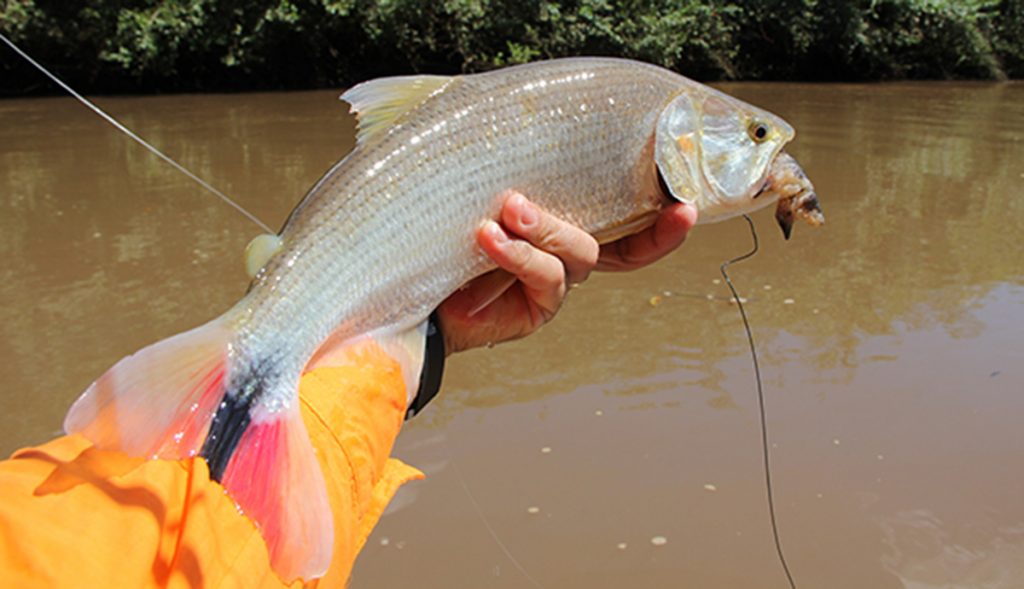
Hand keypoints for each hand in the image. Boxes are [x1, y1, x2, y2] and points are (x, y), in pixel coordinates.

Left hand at [437, 191, 697, 354]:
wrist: (411, 285)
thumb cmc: (447, 228)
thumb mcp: (481, 191)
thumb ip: (508, 167)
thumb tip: (513, 119)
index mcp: (568, 225)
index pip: (630, 224)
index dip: (661, 222)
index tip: (686, 206)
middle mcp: (569, 256)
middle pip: (610, 238)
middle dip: (596, 218)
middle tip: (526, 199)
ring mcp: (556, 285)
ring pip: (579, 254)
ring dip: (544, 230)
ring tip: (506, 212)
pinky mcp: (539, 309)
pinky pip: (547, 278)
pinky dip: (519, 255)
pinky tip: (488, 238)